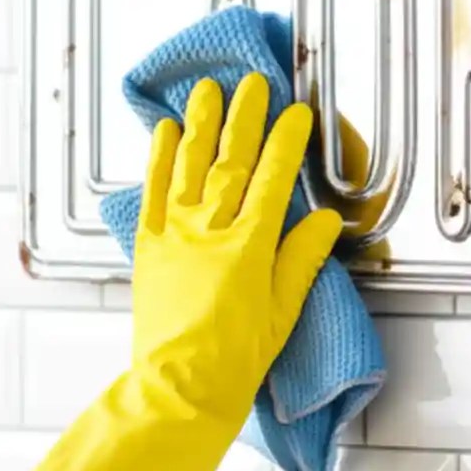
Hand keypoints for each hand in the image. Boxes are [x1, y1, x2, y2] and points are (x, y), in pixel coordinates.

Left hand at [131, 72, 342, 423]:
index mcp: (250, 244)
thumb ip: (303, 257)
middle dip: (244, 118)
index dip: (287, 141)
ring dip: (200, 124)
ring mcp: (175, 233)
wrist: (182, 387)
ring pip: (189, 165)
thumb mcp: (286, 308)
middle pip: (231, 160)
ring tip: (206, 90)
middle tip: (252, 83)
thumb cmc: (238, 355)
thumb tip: (322, 220)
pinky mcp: (148, 246)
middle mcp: (210, 229)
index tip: (296, 113)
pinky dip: (157, 158)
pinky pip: (152, 192)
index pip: (273, 178)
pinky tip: (163, 132)